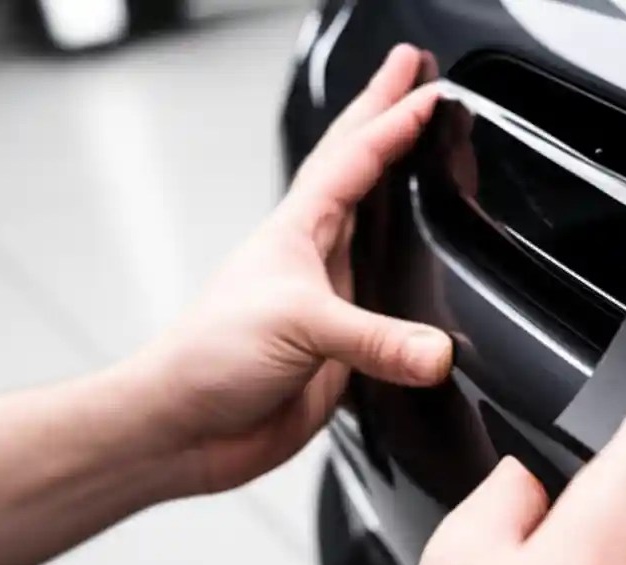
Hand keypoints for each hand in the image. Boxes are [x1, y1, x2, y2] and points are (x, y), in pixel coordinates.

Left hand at [132, 45, 449, 494]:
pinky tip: (431, 279)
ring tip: (431, 156)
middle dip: (388, 117)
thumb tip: (439, 351)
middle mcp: (318, 257)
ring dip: (406, 190)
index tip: (430, 88)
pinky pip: (397, 309)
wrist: (186, 428)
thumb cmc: (209, 359)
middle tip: (417, 75)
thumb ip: (375, 339)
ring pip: (381, 231)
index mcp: (299, 231)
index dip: (394, 119)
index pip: (356, 158)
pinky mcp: (346, 350)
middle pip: (361, 171)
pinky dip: (420, 286)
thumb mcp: (296, 328)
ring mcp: (332, 300)